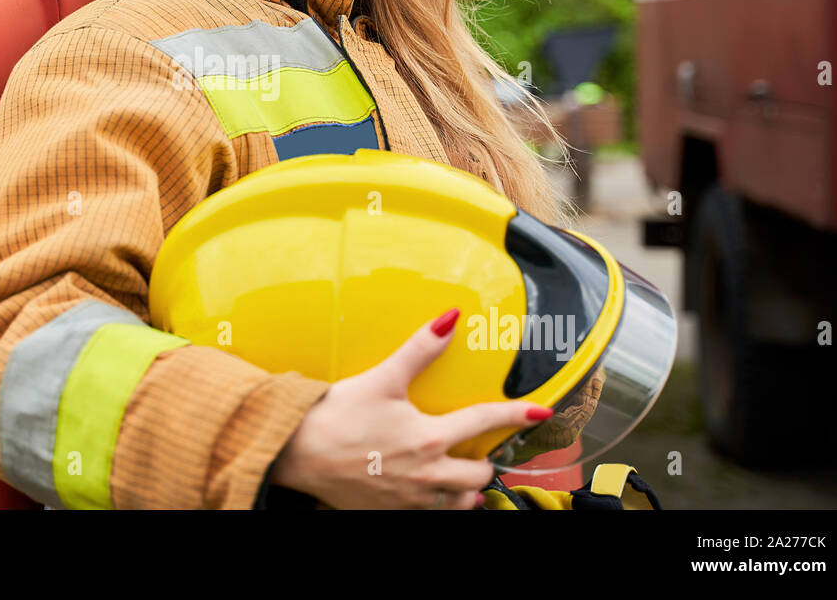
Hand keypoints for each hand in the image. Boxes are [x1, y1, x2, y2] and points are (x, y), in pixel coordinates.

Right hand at [270, 309, 552, 508]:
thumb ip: (419, 350)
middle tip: (475, 448)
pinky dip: (439, 506)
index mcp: (429, 439)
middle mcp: (428, 476)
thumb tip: (450, 319)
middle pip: (479, 475)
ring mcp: (411, 501)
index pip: (484, 422)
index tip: (539, 411)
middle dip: (483, 461)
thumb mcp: (381, 378)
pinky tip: (427, 492)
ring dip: (465, 490)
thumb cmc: (336, 416)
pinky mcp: (392, 514)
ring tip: (458, 475)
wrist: (296, 454)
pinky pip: (432, 516)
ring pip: (460, 504)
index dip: (515, 414)